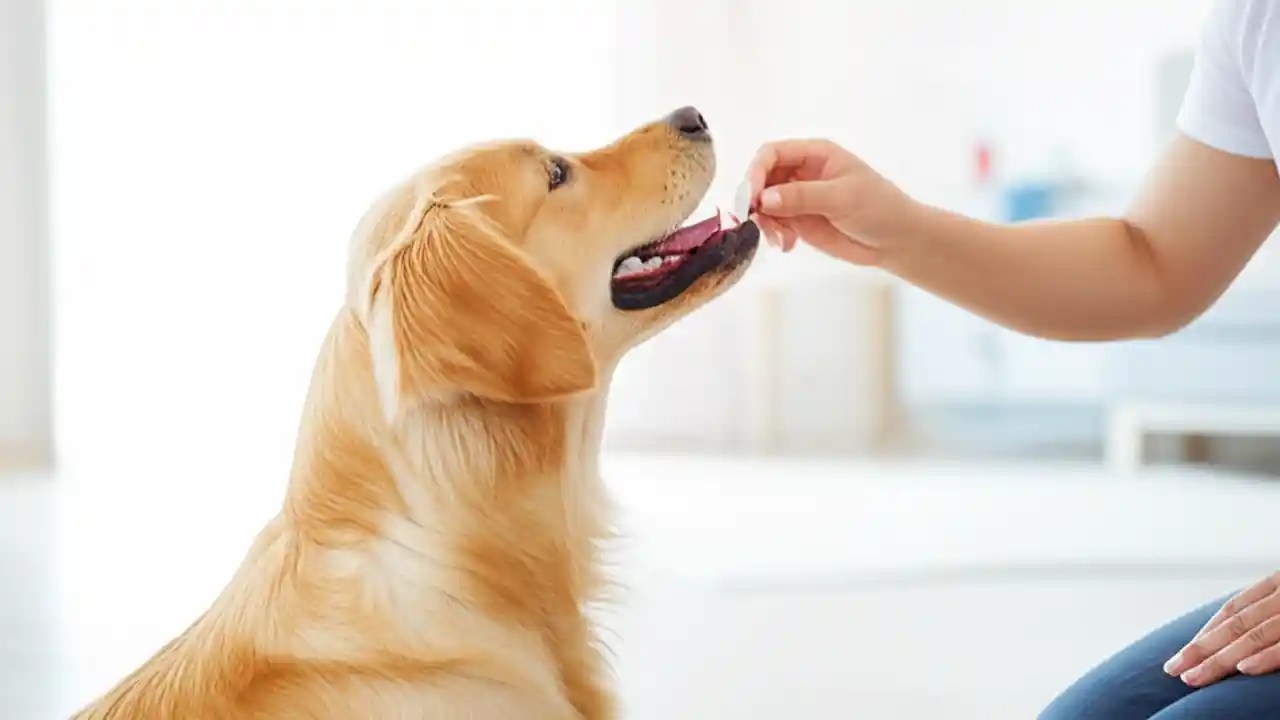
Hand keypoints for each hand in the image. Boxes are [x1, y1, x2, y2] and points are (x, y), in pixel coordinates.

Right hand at [744, 139, 918, 264]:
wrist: (896, 240)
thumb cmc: (878, 208)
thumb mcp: (842, 198)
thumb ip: (803, 196)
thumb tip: (764, 198)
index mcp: (815, 154)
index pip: (772, 153)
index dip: (757, 171)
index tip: (752, 197)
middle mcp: (801, 173)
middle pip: (762, 179)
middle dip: (756, 201)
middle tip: (760, 222)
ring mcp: (798, 198)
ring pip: (764, 205)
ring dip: (765, 223)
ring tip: (781, 240)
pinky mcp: (799, 222)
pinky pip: (773, 225)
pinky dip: (773, 235)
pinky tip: (787, 246)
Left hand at [1164, 573, 1279, 686]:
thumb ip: (1270, 611)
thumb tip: (1244, 633)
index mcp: (1277, 585)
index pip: (1234, 608)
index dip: (1207, 630)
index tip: (1185, 652)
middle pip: (1234, 624)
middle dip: (1200, 648)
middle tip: (1173, 669)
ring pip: (1253, 636)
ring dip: (1220, 658)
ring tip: (1193, 677)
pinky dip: (1265, 656)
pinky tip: (1242, 669)